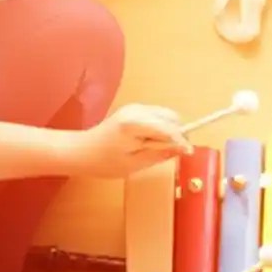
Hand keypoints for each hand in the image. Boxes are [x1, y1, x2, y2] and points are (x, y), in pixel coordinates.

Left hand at [63, 104, 191, 178]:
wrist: (82, 151)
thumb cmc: (104, 162)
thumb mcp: (135, 164)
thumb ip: (160, 154)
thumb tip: (182, 149)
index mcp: (135, 125)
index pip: (169, 129)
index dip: (182, 141)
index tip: (189, 153)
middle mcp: (137, 111)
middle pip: (171, 117)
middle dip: (177, 133)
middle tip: (173, 151)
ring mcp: (135, 107)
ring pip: (167, 114)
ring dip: (170, 129)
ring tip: (159, 147)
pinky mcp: (134, 109)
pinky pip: (158, 115)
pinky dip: (162, 126)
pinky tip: (151, 140)